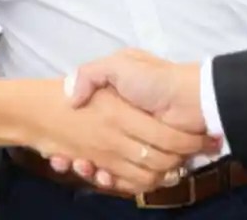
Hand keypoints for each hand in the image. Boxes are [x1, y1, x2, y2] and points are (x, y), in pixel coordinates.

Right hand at [48, 49, 213, 186]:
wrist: (190, 98)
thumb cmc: (154, 80)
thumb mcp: (118, 65)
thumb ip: (90, 75)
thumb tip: (70, 99)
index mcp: (116, 105)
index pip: (87, 124)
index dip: (72, 135)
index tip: (57, 147)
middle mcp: (125, 127)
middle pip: (96, 149)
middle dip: (80, 157)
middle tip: (65, 160)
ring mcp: (137, 145)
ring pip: (109, 166)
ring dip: (94, 170)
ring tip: (83, 167)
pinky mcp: (149, 162)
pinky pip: (129, 178)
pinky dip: (115, 182)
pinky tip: (102, 176)